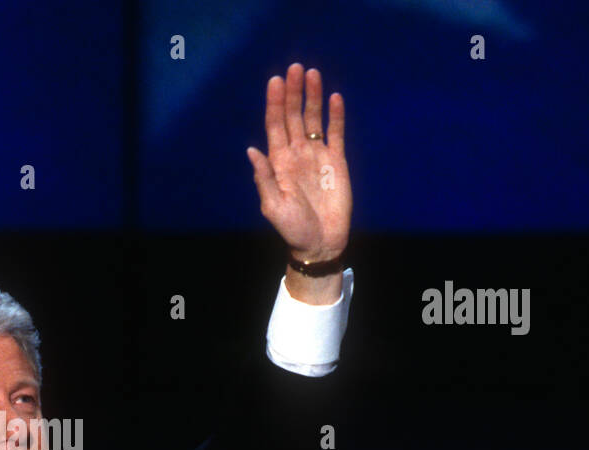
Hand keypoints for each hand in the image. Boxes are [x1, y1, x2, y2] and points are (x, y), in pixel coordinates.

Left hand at [246, 63, 351, 263]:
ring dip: (312, 97)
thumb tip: (252, 151)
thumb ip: (265, 179)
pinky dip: (335, 116)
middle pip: (293, 116)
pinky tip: (334, 97)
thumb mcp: (274, 206)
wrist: (320, 242)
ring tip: (312, 73)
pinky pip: (335, 133)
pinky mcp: (336, 161)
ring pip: (313, 119)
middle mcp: (296, 153)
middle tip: (295, 68)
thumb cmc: (293, 228)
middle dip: (293, 93)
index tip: (276, 81)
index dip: (274, 103)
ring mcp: (316, 155)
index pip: (275, 126)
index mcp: (279, 162)